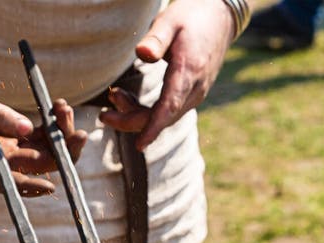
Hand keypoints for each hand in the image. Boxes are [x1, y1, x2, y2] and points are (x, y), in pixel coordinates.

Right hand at [0, 76, 86, 195]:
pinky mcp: (13, 139)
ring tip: (66, 108)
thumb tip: (26, 127)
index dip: (30, 186)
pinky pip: (39, 136)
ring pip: (42, 151)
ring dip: (59, 134)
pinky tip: (59, 107)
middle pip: (36, 165)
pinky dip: (51, 124)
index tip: (51, 186)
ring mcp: (8, 152)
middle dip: (61, 151)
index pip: (8, 181)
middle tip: (80, 134)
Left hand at [99, 0, 235, 149]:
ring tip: (114, 96)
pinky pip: (168, 111)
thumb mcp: (171, 20)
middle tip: (104, 115)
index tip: (139, 145)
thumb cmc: (192, 16)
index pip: (169, 107)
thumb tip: (142, 54)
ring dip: (136, 114)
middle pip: (162, 118)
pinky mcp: (191, 95)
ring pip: (164, 117)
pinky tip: (128, 100)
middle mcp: (195, 90)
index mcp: (189, 72)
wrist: (220, 18)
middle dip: (132, 121)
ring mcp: (195, 95)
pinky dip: (147, 111)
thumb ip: (156, 39)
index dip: (152, 127)